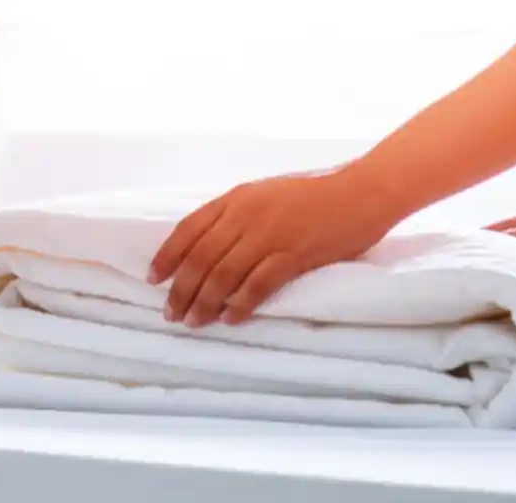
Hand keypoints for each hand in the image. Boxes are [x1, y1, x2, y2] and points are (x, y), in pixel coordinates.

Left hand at [148, 166, 401, 327]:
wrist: (362, 193)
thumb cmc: (315, 195)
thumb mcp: (266, 194)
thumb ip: (237, 215)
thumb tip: (208, 247)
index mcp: (236, 197)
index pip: (188, 228)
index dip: (167, 255)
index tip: (153, 278)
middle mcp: (246, 214)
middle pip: (200, 257)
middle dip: (181, 289)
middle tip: (171, 312)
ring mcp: (269, 234)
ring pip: (223, 275)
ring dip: (204, 302)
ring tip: (193, 321)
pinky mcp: (293, 255)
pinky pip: (257, 285)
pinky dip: (239, 305)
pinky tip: (229, 319)